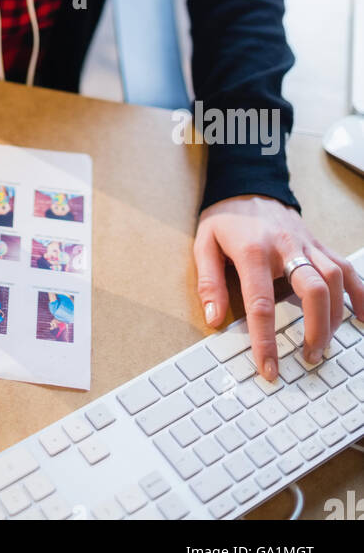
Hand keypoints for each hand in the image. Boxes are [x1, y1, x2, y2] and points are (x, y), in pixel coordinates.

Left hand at [194, 194, 363, 381]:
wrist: (248, 184)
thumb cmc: (226, 219)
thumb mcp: (204, 244)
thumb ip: (209, 282)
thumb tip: (214, 318)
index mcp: (253, 252)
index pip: (262, 304)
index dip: (266, 340)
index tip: (269, 368)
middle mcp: (285, 248)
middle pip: (314, 290)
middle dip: (316, 329)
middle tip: (308, 356)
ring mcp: (307, 245)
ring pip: (335, 279)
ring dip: (335, 316)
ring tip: (324, 343)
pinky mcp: (319, 244)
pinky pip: (346, 267)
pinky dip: (358, 292)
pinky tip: (361, 316)